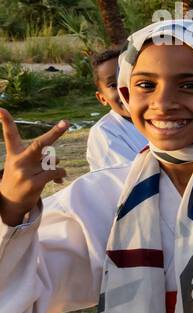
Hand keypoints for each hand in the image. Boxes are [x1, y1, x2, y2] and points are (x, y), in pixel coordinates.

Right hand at [0, 110, 67, 226]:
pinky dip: (61, 174)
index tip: (1, 109)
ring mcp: (26, 172)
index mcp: (14, 153)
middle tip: (66, 123)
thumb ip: (38, 158)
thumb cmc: (20, 178)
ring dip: (56, 165)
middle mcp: (19, 160)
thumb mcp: (23, 165)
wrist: (9, 203)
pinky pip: (56, 173)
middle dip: (55, 133)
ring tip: (50, 172)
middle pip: (40, 144)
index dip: (6, 121)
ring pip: (53, 161)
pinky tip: (59, 179)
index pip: (9, 135)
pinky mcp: (33, 183)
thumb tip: (58, 161)